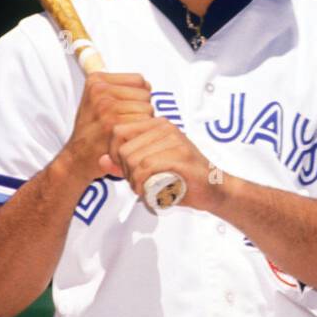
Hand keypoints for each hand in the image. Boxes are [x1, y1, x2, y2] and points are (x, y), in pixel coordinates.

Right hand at [59, 72, 155, 182]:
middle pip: (146, 95)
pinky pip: (145, 124)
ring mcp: (106, 107)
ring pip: (148, 109)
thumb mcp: (97, 100)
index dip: (138, 96)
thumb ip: (121, 88)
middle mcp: (99, 90)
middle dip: (142, 110)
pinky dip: (142, 134)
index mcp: (96, 80)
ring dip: (144, 123)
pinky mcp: (114, 125)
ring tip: (126, 131)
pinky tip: (128, 139)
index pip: (139, 80)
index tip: (125, 109)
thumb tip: (148, 85)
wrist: (77, 157)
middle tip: (125, 123)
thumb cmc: (93, 129)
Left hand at [110, 117, 226, 212]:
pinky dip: (143, 184)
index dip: (114, 154)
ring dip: (134, 181)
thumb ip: (126, 163)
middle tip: (137, 184)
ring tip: (144, 189)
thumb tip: (101, 160)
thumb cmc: (183, 178)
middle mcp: (166, 128)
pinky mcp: (180, 157)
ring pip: (134, 160)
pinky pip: (147, 168)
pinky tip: (150, 191)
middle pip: (124, 149)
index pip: (119, 131)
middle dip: (125, 172)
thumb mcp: (150, 167)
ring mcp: (174, 141)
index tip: (125, 170)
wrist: (215, 188)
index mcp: (158, 125)